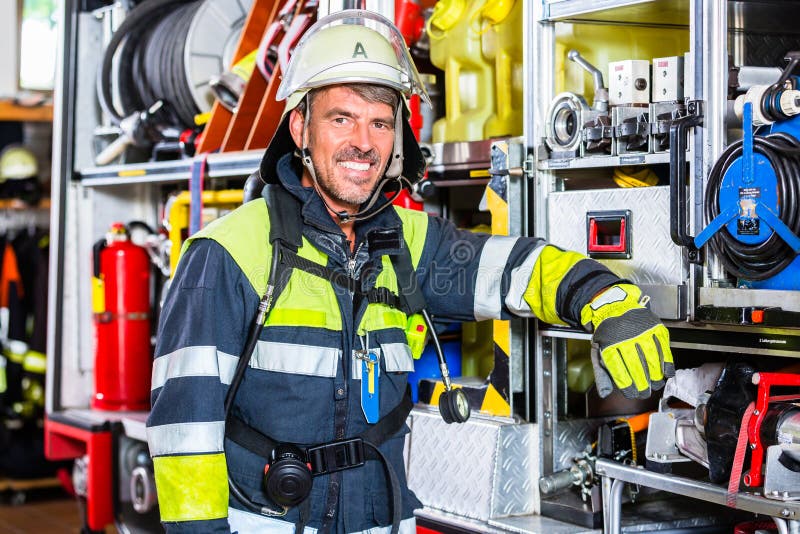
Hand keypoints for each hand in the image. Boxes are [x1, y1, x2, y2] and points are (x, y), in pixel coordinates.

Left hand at [580, 283, 673, 398]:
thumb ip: (602, 372)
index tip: (631, 393)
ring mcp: (642, 332)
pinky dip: (667, 363)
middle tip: (645, 393)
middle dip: (642, 384)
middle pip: (637, 366)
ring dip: (655, 376)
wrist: (616, 305)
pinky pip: (664, 348)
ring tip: (655, 385)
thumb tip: (605, 393)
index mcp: (610, 344)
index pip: (619, 369)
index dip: (627, 385)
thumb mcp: (598, 350)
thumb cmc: (607, 332)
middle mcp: (626, 337)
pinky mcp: (655, 328)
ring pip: (652, 358)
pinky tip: (666, 373)